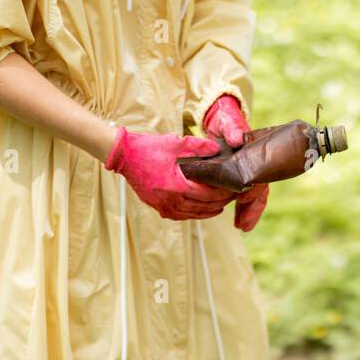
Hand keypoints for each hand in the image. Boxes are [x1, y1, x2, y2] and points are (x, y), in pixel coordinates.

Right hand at [104, 128, 234, 220]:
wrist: (125, 157)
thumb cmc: (149, 148)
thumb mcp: (175, 143)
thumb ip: (198, 147)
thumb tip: (217, 149)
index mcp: (177, 186)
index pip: (208, 195)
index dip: (223, 194)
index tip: (234, 189)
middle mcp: (171, 201)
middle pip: (203, 207)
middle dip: (219, 203)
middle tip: (232, 197)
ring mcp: (163, 207)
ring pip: (192, 215)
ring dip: (208, 212)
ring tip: (220, 206)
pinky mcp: (158, 208)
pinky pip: (180, 216)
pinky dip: (193, 214)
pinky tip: (200, 210)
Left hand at [203, 96, 268, 230]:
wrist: (222, 119)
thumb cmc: (226, 120)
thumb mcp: (227, 121)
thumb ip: (232, 129)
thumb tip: (237, 139)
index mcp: (253, 154)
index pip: (256, 174)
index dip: (251, 189)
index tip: (244, 199)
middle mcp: (254, 165)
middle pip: (258, 190)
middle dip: (252, 208)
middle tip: (244, 225)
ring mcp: (249, 172)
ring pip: (253, 195)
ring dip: (247, 212)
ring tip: (242, 227)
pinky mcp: (240, 177)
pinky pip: (244, 195)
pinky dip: (243, 208)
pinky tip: (238, 221)